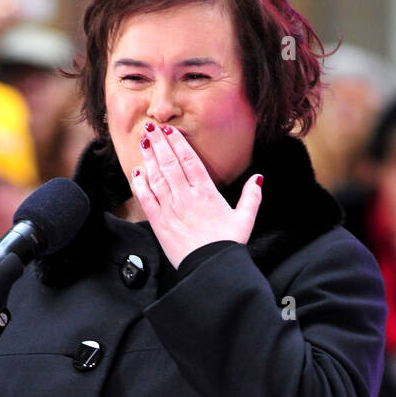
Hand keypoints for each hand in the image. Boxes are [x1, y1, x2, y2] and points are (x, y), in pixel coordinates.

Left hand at [130, 122, 262, 267]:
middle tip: (152, 128)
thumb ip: (252, 197)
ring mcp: (171, 209)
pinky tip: (137, 172)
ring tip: (144, 142)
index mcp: (206, 193)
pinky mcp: (159, 223)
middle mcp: (186, 197)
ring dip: (149, 158)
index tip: (170, 131)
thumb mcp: (245, 219)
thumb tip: (258, 178)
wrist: (210, 269)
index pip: (189, 161)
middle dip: (160, 143)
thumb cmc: (227, 245)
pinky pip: (147, 198)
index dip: (178, 143)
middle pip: (170, 164)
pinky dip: (140, 184)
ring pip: (156, 177)